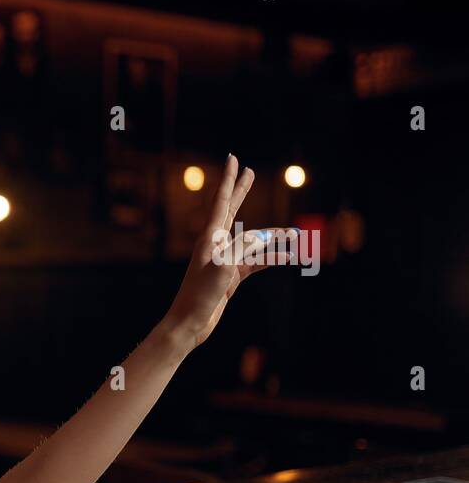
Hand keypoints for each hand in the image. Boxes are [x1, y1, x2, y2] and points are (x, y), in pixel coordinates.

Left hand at [164, 154, 296, 351]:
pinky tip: (286, 257)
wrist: (188, 324)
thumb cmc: (198, 296)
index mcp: (209, 238)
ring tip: (293, 233)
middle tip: (249, 171)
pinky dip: (270, 258)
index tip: (234, 158)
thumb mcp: (222, 268)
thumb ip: (241, 248)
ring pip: (251, 240)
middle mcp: (215, 245)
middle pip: (232, 210)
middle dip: (241, 191)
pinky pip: (254, 262)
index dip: (230, 180)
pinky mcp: (230, 277)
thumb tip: (262, 237)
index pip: (222, 201)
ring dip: (272, 236)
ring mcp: (223, 260)